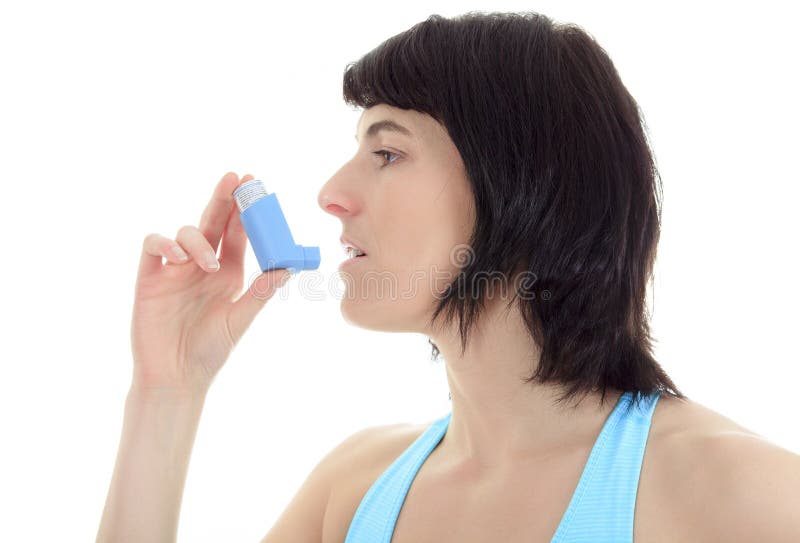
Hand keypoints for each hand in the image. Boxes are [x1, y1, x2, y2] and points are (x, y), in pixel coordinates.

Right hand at [130, 172, 291, 392]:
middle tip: (236, 178)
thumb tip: (289, 266)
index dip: (246, 212)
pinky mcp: (150, 277)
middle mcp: (202, 265)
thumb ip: (261, 291)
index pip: (238, 233)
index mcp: (228, 271)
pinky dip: (165, 243)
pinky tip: (178, 256)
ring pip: (185, 232)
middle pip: (213, 222)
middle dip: (224, 199)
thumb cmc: (211, 350)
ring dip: (198, 239)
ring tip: (209, 264)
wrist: (176, 377)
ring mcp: (176, 269)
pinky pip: (153, 246)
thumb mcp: (241, 319)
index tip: (258, 188)